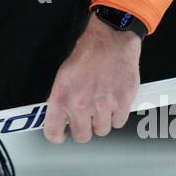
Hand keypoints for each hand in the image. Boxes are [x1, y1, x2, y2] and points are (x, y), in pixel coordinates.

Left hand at [43, 14, 140, 143]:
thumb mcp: (63, 76)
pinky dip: (117, 114)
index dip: (58, 136)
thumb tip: (59, 118)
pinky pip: (119, 122)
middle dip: (85, 128)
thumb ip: (61, 99)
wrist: (111, 40)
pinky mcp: (122, 103)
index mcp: (62, 97)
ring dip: (102, 120)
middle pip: (82, 136)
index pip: (53, 132)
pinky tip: (114, 100)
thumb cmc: (88, 54)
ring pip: (102, 130)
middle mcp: (81, 104)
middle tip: (88, 116)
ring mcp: (102, 106)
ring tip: (102, 102)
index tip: (63, 134)